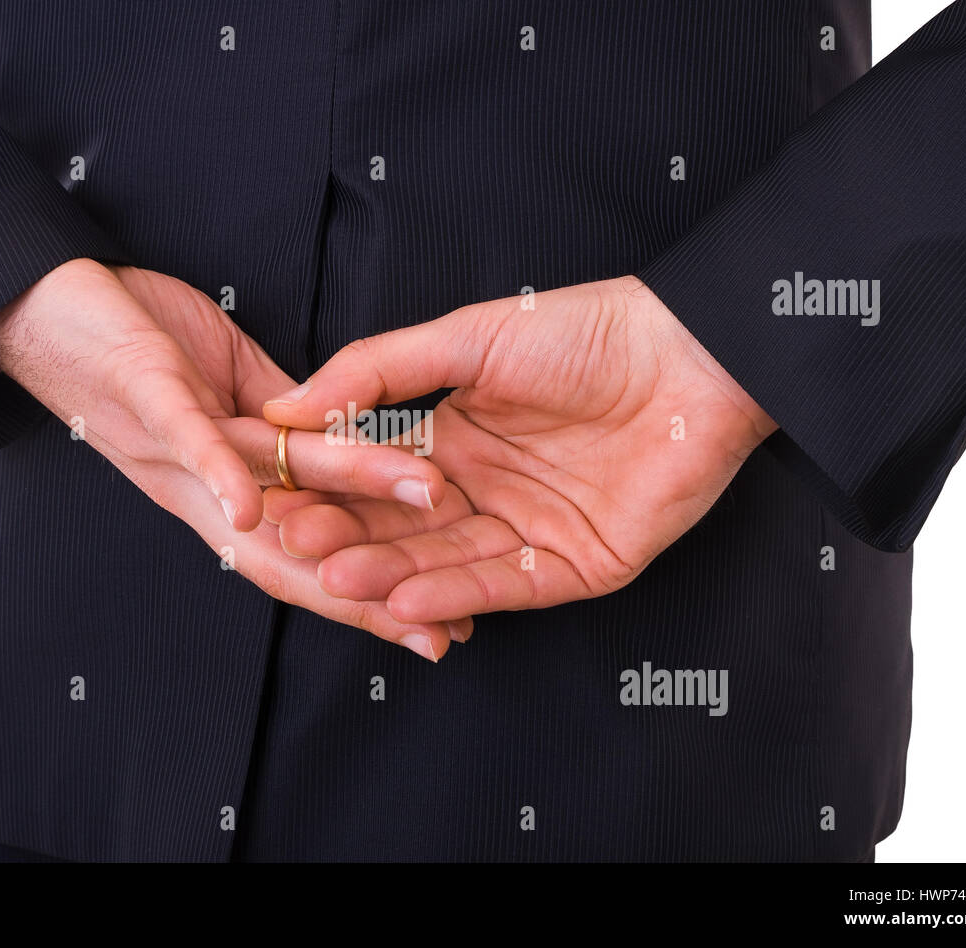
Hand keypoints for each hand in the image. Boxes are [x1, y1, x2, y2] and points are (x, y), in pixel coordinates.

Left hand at [0, 258, 463, 658]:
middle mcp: (206, 492)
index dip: (379, 587)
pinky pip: (188, 446)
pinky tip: (258, 509)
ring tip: (408, 532)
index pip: (319, 549)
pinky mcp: (149, 399)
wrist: (42, 308)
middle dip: (372, 594)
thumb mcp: (232, 386)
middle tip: (444, 628)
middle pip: (296, 558)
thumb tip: (346, 444)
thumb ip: (286, 425)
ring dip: (337, 520)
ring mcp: (176, 452)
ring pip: (269, 497)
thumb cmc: (141, 343)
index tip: (446, 620)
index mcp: (232, 488)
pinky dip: (222, 479)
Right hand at [262, 276, 776, 626]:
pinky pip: (504, 586)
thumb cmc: (584, 332)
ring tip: (338, 577)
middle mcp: (483, 493)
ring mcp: (526, 533)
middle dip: (350, 538)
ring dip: (391, 574)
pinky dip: (456, 594)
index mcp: (453, 443)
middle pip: (403, 529)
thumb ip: (378, 373)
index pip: (375, 479)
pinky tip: (406, 596)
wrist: (689, 352)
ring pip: (446, 564)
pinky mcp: (573, 567)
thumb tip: (288, 405)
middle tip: (297, 546)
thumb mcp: (466, 340)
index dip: (329, 490)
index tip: (277, 497)